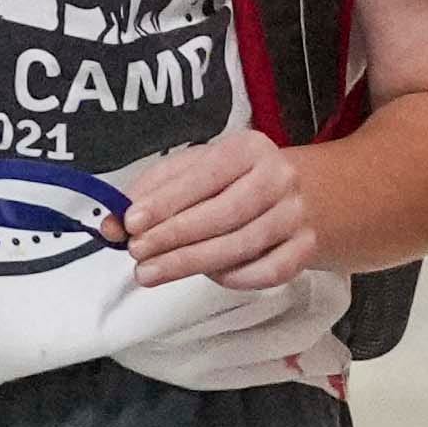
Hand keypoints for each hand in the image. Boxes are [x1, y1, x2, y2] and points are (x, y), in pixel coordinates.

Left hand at [110, 128, 325, 295]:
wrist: (317, 194)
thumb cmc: (241, 181)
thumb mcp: (200, 171)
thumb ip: (154, 192)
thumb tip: (110, 224)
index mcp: (249, 148)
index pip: (204, 175)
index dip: (167, 201)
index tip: (131, 223)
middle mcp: (279, 178)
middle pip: (223, 213)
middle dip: (173, 237)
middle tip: (136, 254)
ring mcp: (297, 215)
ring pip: (242, 245)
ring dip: (191, 263)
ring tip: (150, 273)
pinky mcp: (308, 249)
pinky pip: (268, 272)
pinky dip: (235, 278)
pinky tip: (207, 277)